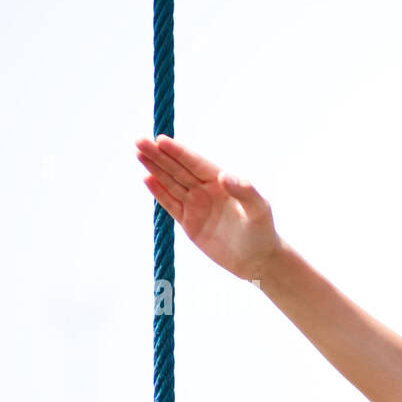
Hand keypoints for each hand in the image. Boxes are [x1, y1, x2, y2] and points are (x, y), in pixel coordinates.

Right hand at [135, 135, 283, 281]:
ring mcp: (197, 206)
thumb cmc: (263, 232)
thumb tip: (224, 175)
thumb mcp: (259, 210)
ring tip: (138, 152)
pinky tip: (147, 178)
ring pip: (171, 183)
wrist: (258, 261)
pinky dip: (158, 192)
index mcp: (222, 182)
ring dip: (155, 169)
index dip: (178, 152)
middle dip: (159, 155)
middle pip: (178, 169)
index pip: (196, 163)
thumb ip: (244, 191)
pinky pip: (170, 204)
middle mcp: (207, 190)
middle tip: (139, 140)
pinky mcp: (189, 222)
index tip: (161, 139)